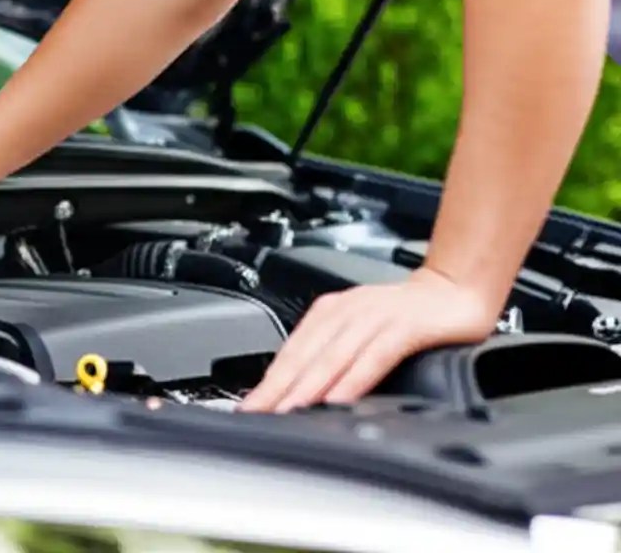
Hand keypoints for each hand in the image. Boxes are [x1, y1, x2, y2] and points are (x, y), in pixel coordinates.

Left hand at [239, 268, 497, 412]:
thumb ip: (334, 356)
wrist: (455, 287)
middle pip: (303, 357)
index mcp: (328, 313)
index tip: (248, 407)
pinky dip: (352, 380)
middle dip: (275, 389)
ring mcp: (373, 318)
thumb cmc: (406, 315)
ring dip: (306, 387)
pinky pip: (372, 357)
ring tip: (285, 411)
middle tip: (255, 414)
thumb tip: (303, 392)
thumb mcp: (360, 331)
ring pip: (331, 358)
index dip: (267, 383)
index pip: (290, 354)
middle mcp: (345, 312)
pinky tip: (336, 400)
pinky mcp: (403, 327)